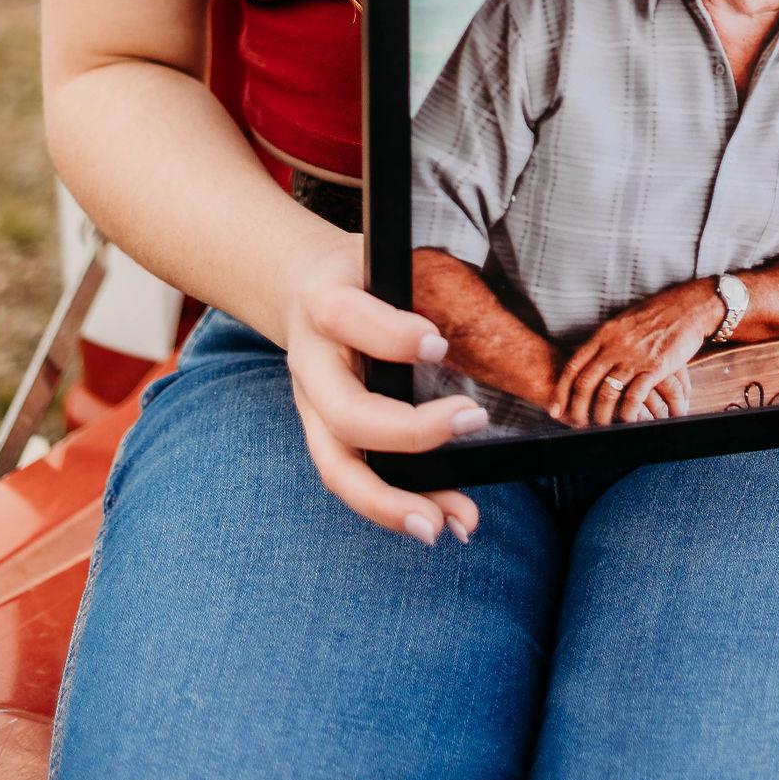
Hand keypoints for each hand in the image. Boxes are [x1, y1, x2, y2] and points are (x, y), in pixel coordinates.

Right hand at [284, 230, 487, 542]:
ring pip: (338, 465)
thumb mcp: (382, 255)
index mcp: (324, 301)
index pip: (347, 318)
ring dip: (390, 502)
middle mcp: (311, 363)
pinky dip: (394, 508)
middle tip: (472, 420)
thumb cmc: (360, 272)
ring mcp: (312, 408)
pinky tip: (439, 523)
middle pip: (346, 412)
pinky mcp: (323, 437)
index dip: (390, 336)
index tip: (439, 344)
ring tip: (442, 525)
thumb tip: (479, 316)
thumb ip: (418, 280)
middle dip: (410, 430)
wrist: (299, 288)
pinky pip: (353, 480)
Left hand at [552, 279, 721, 426]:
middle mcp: (615, 346)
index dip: (561, 390)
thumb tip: (591, 357)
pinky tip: (627, 421)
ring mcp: (634, 357)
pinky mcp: (654, 367)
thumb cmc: (657, 314)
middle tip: (576, 424)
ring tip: (600, 426)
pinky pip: (634, 396)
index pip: (573, 365)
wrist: (688, 307)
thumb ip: (607, 340)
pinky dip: (628, 413)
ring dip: (601, 415)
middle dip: (577, 408)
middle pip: (585, 383)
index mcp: (605, 333)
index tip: (555, 408)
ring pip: (607, 393)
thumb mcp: (624, 321)